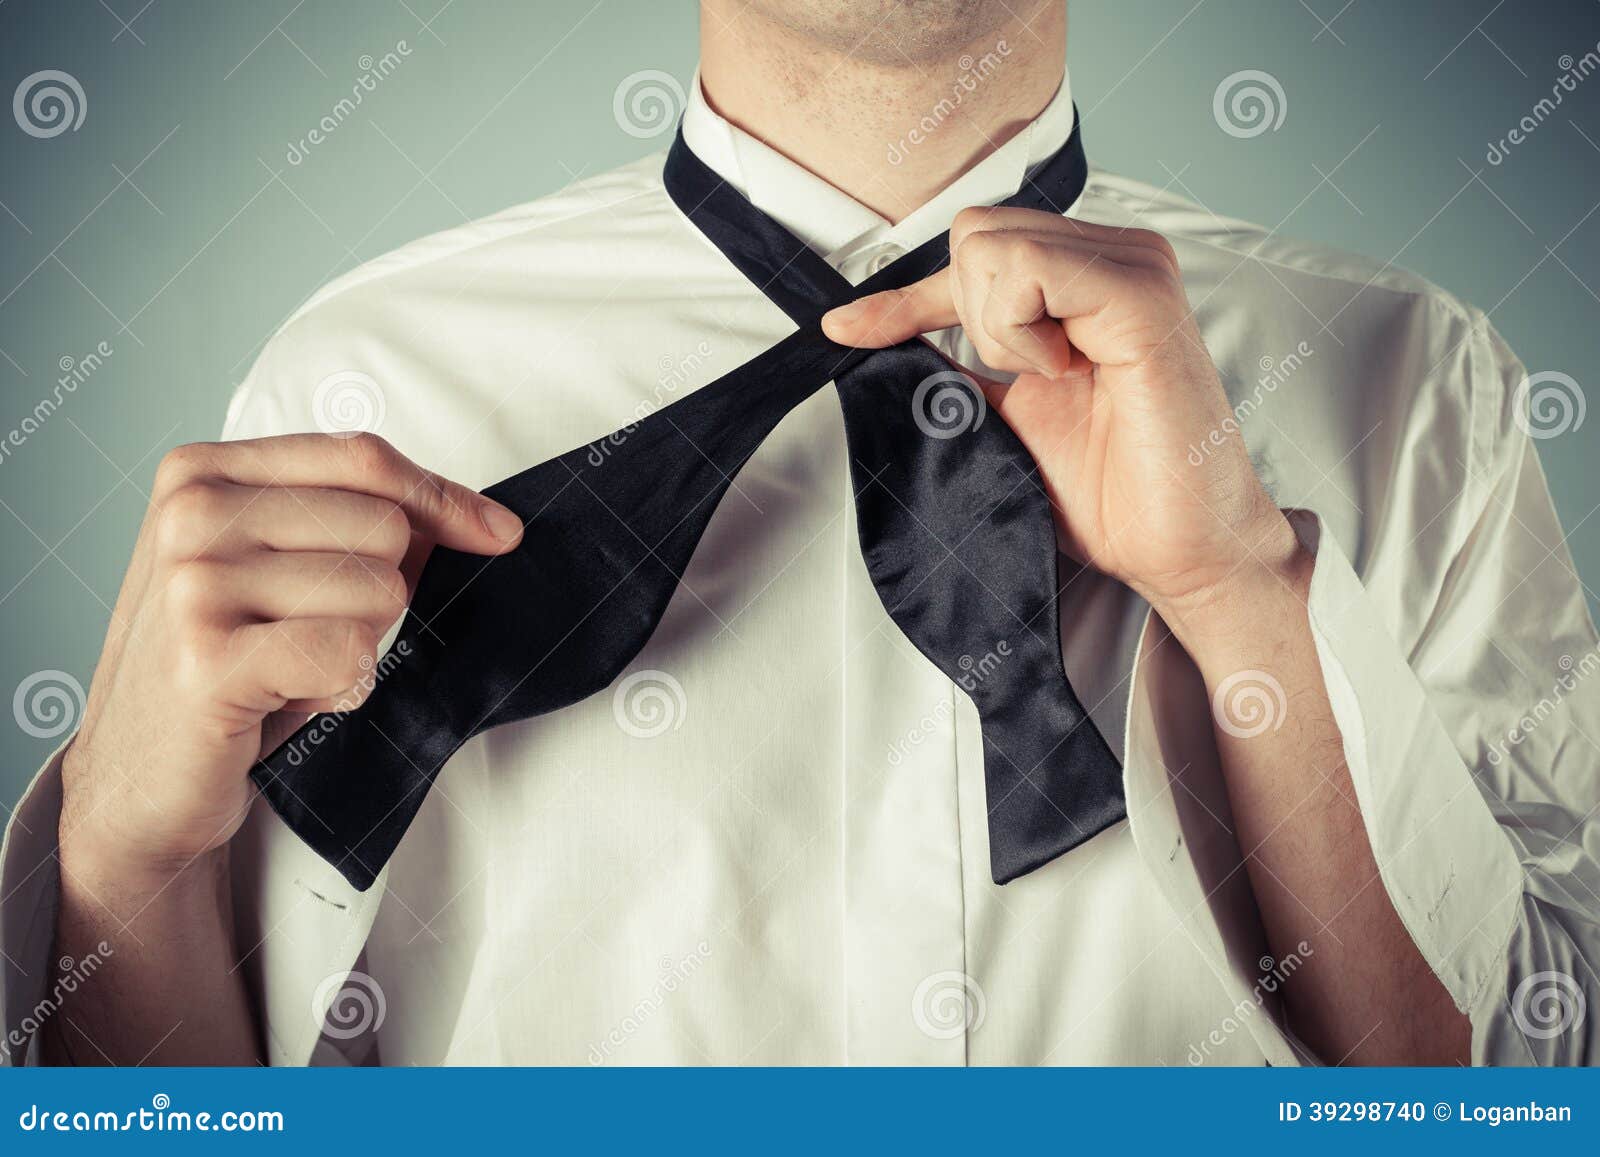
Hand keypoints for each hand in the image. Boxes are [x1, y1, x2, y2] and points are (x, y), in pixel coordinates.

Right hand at [58, 432, 523, 882]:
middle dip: (378, 594)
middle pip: (384, 526)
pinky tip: (284, 698)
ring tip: (289, 667)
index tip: (499, 533)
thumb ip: (364, 524)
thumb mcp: (281, 570)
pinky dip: (342, 686)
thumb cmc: (228, 665)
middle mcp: (192, 513)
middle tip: (309, 635)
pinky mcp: (208, 658)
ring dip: (359, 644)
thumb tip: (487, 522)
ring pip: (379, 591)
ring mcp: (193, 582)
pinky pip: (352, 654)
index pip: (363, 457)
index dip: (444, 499)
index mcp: (203, 471)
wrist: (138, 777)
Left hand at [822, 207, 1302, 625]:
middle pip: (974, 232)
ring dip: (997, 327)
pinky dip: (1020, 330)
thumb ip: (958, 363)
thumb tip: (874, 334)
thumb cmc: (1111, 491)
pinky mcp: (1142, 293)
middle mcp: (1118, 255)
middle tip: (1027, 378)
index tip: (846, 330)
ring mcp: (1135, 265)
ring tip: (1055, 378)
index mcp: (1092, 274)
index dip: (904, 296)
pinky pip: (1029, 269)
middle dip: (969, 315)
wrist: (1172, 547)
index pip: (974, 248)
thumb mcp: (1005, 413)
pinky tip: (1066, 372)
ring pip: (991, 243)